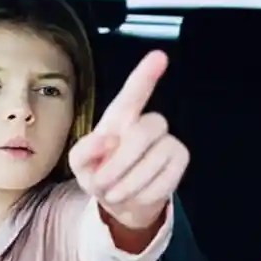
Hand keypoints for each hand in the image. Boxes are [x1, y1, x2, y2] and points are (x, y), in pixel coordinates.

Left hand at [68, 50, 188, 233]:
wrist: (122, 204)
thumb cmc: (100, 174)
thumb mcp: (80, 164)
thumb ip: (84, 150)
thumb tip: (107, 139)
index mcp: (121, 117)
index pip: (134, 92)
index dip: (146, 74)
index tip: (159, 56)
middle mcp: (147, 123)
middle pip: (145, 131)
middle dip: (122, 162)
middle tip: (103, 183)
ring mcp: (168, 141)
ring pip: (155, 159)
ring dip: (129, 184)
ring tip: (116, 192)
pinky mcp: (180, 160)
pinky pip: (166, 178)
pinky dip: (144, 194)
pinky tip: (136, 195)